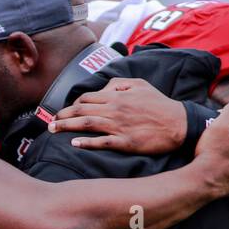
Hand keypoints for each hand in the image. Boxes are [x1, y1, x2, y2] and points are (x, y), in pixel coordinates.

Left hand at [52, 78, 186, 153]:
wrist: (179, 123)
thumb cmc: (160, 104)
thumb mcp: (140, 85)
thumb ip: (119, 84)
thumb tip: (104, 87)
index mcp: (117, 96)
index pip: (86, 98)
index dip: (72, 104)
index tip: (64, 111)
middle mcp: (114, 109)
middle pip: (81, 110)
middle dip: (62, 116)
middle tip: (50, 123)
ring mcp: (119, 126)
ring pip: (86, 124)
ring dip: (66, 127)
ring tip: (53, 131)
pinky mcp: (125, 142)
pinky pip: (102, 142)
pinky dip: (87, 142)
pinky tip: (75, 144)